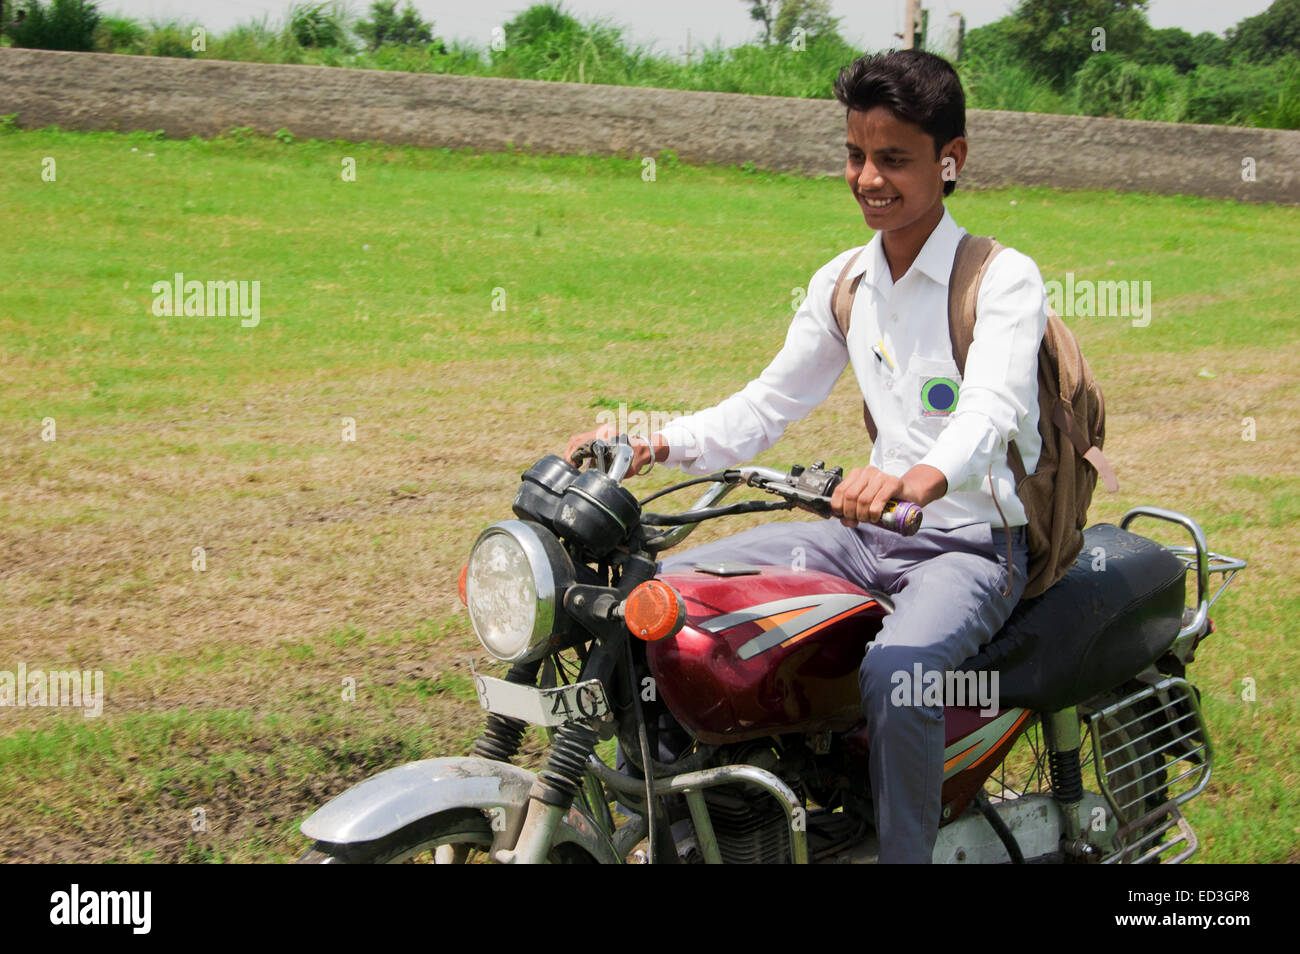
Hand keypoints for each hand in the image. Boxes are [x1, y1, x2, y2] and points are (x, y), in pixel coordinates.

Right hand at [563, 425, 665, 477]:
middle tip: (568, 468)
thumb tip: (600, 480)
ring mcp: (599, 431)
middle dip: (569, 454)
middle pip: (576, 440)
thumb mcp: (628, 469)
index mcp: (607, 438)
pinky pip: (582, 439)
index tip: (572, 467)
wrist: (645, 448)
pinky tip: (577, 460)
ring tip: (571, 464)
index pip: (583, 444)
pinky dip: (576, 449)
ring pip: (577, 439)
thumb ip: (615, 475)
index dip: (574, 456)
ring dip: (571, 451)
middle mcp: (602, 431)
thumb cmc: (637, 459)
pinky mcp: (598, 433)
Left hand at [830, 464, 946, 526]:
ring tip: (869, 520)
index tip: (845, 517)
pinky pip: (878, 500)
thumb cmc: (884, 501)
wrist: (909, 495)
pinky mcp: (893, 482)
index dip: (838, 508)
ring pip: (863, 500)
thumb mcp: (864, 504)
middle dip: (851, 513)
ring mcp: (881, 476)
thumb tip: (842, 519)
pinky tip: (875, 517)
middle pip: (850, 496)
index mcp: (856, 474)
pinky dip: (874, 513)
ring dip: (863, 515)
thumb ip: (851, 510)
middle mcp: (867, 471)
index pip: (839, 491)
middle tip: (858, 520)